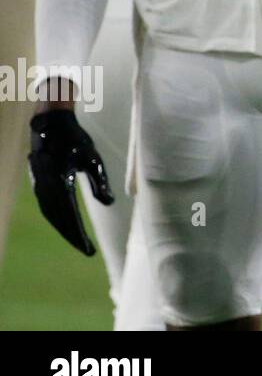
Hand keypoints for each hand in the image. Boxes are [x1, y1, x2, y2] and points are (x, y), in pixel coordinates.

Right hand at [28, 109, 112, 255]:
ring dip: (64, 230)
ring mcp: (39, 187)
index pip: (71, 217)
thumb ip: (100, 182)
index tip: (89, 250)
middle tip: (87, 250)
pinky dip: (57, 219)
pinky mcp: (38, 184)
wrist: (50, 125)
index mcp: (60, 184)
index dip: (80, 235)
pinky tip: (67, 224)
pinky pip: (47, 208)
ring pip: (51, 216)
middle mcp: (46, 189)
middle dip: (73, 237)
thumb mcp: (93, 159)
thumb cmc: (75, 141)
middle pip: (59, 221)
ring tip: (79, 241)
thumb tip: (110, 203)